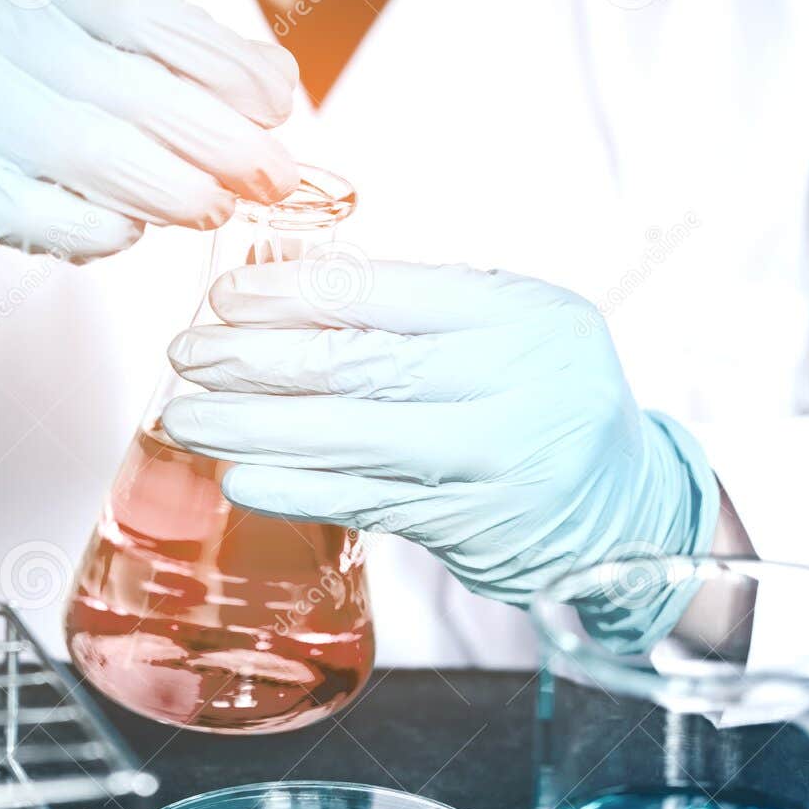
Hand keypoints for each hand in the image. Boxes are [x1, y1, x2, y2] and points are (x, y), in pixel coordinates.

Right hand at [0, 0, 298, 369]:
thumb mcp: (46, 52)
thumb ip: (141, 58)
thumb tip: (268, 91)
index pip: (133, 10)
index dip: (219, 59)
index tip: (277, 100)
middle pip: (122, 86)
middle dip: (215, 138)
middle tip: (274, 173)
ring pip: (92, 154)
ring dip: (174, 190)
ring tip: (217, 206)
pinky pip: (54, 217)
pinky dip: (110, 230)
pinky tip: (133, 228)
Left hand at [161, 260, 719, 643]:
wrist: (623, 505)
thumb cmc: (545, 390)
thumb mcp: (510, 323)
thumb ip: (418, 305)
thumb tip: (284, 281)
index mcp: (523, 315)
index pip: (388, 296)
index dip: (295, 295)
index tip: (225, 298)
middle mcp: (513, 386)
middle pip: (360, 368)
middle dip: (258, 363)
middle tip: (185, 356)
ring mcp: (490, 464)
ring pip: (351, 442)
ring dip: (255, 430)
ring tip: (185, 419)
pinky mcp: (467, 527)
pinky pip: (364, 504)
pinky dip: (296, 491)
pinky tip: (240, 477)